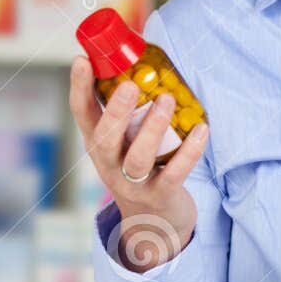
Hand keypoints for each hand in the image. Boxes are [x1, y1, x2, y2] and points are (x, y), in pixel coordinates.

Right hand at [69, 55, 208, 272]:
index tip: (82, 59)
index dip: (79, 88)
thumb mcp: (126, 140)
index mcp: (98, 143)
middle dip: (115, 111)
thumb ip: (130, 109)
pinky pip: (173, 174)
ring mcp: (132, 184)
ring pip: (136, 158)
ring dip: (152, 128)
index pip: (81, 114)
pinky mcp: (159, 196)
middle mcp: (108, 164)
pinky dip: (189, 151)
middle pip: (103, 139)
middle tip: (131, 86)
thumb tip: (143, 58)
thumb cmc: (142, 166)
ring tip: (166, 100)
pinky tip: (201, 129)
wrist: (154, 223)